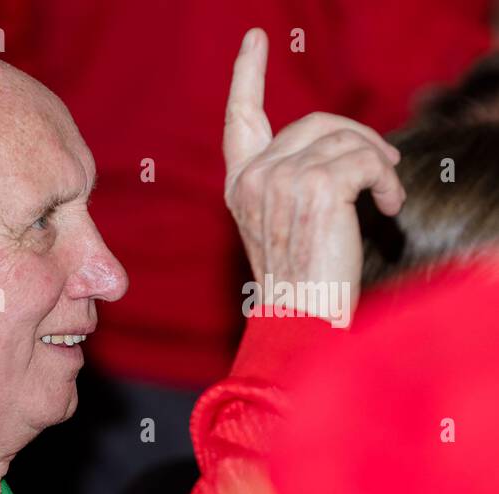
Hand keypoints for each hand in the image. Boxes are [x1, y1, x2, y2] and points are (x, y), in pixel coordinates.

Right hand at [223, 28, 405, 324]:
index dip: (247, 75)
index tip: (254, 41)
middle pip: (317, 122)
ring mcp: (282, 180)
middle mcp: (254, 178)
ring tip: (385, 200)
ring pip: (346, 141)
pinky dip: (386, 183)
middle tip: (382, 172)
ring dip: (378, 167)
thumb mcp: (283, 223)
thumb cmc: (301, 281)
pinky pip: (365, 160)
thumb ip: (293, 180)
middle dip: (359, 140)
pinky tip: (387, 208)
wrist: (300, 318)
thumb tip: (343, 148)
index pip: (240, 119)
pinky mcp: (317, 187)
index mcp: (240, 185)